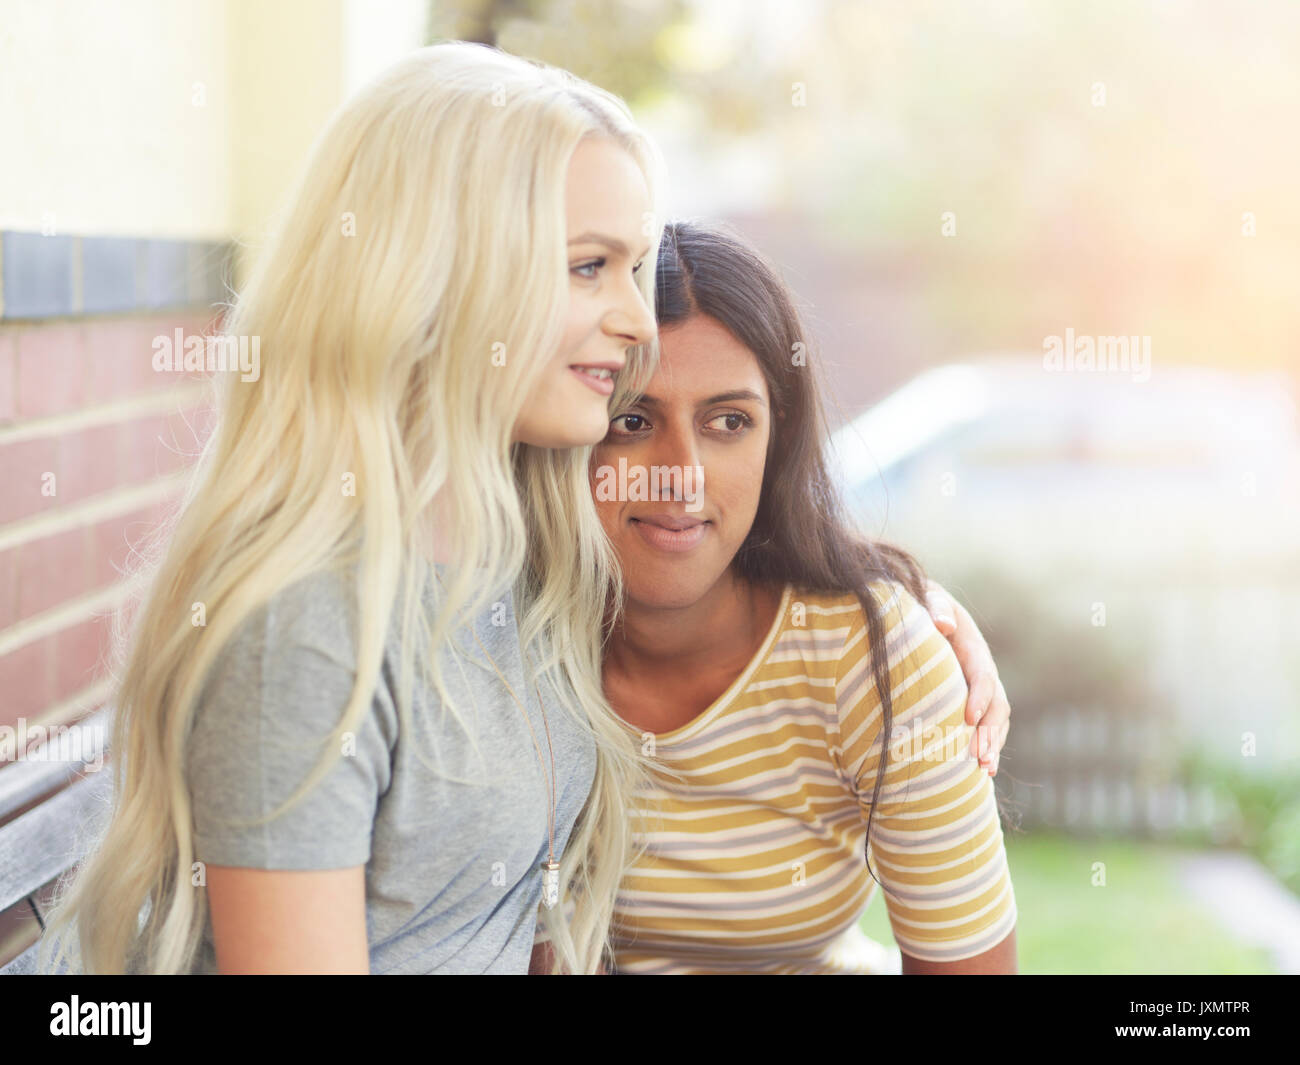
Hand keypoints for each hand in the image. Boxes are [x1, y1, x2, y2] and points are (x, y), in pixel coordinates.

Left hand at [924, 579, 1009, 775]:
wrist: (925, 613)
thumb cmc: (922, 606)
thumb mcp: (929, 599)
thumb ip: (936, 608)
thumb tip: (941, 624)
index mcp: (973, 648)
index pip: (983, 675)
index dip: (979, 697)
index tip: (968, 717)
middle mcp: (983, 671)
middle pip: (997, 705)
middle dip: (990, 731)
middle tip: (979, 756)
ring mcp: (981, 690)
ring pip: (997, 721)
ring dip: (993, 745)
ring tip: (985, 769)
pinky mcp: (973, 703)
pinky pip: (987, 729)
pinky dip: (987, 748)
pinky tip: (982, 772)